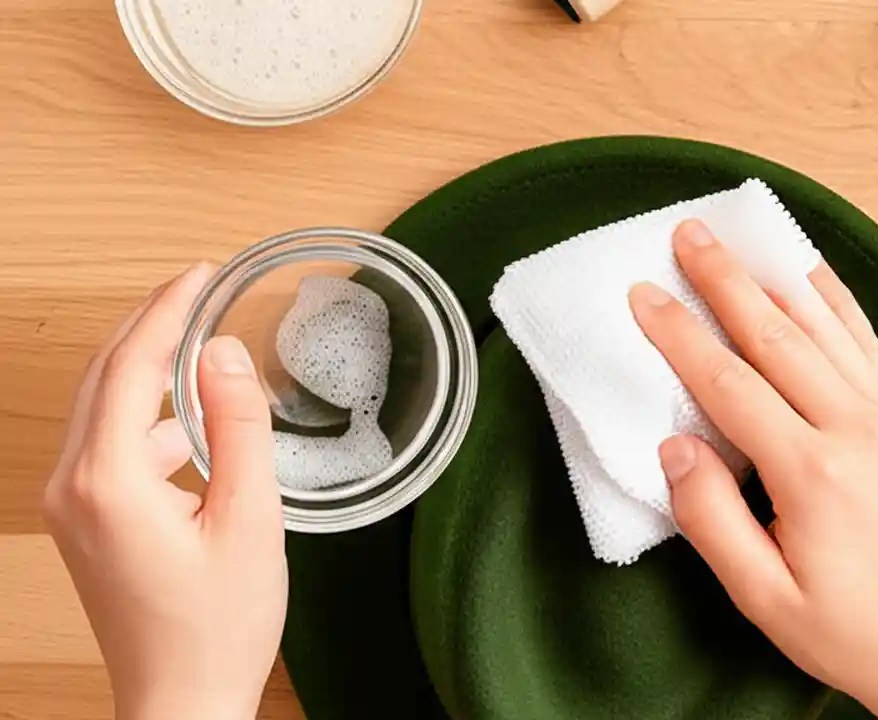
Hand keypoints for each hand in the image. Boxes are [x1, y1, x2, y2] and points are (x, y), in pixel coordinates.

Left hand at [44, 265, 285, 719]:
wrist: (182, 702)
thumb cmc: (218, 628)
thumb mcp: (250, 519)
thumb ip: (237, 428)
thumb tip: (224, 354)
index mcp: (109, 480)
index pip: (134, 364)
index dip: (170, 308)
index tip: (205, 272)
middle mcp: (74, 485)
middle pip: (107, 375)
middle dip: (154, 324)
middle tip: (202, 287)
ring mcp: (73, 505)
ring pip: (106, 406)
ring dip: (150, 366)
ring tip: (203, 338)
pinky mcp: (87, 522)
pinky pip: (110, 444)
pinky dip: (149, 414)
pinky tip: (194, 422)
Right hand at [629, 221, 877, 719]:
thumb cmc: (861, 637)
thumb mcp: (766, 599)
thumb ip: (712, 520)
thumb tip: (674, 449)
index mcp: (814, 474)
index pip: (728, 384)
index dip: (679, 334)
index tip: (643, 294)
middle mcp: (860, 431)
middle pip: (777, 336)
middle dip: (726, 279)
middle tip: (689, 232)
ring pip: (830, 328)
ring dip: (778, 278)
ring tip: (744, 238)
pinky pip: (874, 347)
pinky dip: (840, 304)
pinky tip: (817, 279)